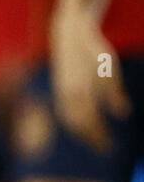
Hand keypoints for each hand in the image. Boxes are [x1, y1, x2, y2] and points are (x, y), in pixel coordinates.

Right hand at [50, 9, 130, 151]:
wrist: (69, 32)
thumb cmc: (93, 49)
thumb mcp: (109, 67)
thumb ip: (114, 91)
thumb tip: (123, 113)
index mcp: (80, 89)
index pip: (90, 122)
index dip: (100, 136)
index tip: (109, 147)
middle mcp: (67, 93)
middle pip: (79, 125)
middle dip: (91, 139)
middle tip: (105, 149)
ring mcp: (60, 90)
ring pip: (69, 120)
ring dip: (82, 133)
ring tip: (95, 140)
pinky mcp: (58, 88)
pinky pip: (64, 112)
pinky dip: (73, 123)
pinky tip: (83, 126)